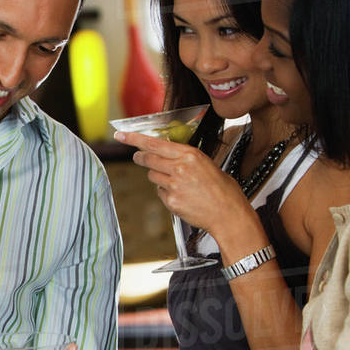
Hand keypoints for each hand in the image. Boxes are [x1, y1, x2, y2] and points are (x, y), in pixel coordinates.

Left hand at [114, 130, 250, 237]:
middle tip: (138, 157)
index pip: (155, 144)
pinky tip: (182, 196)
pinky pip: (160, 192)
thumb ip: (185, 158)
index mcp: (189, 155)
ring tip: (177, 183)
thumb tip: (168, 154)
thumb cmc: (222, 190)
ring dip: (158, 177)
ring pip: (152, 176)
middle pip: (148, 159)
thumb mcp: (206, 164)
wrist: (228, 214)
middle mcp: (179, 168)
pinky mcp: (170, 201)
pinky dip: (166, 193)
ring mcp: (173, 185)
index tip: (121, 135)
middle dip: (140, 157)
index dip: (135, 139)